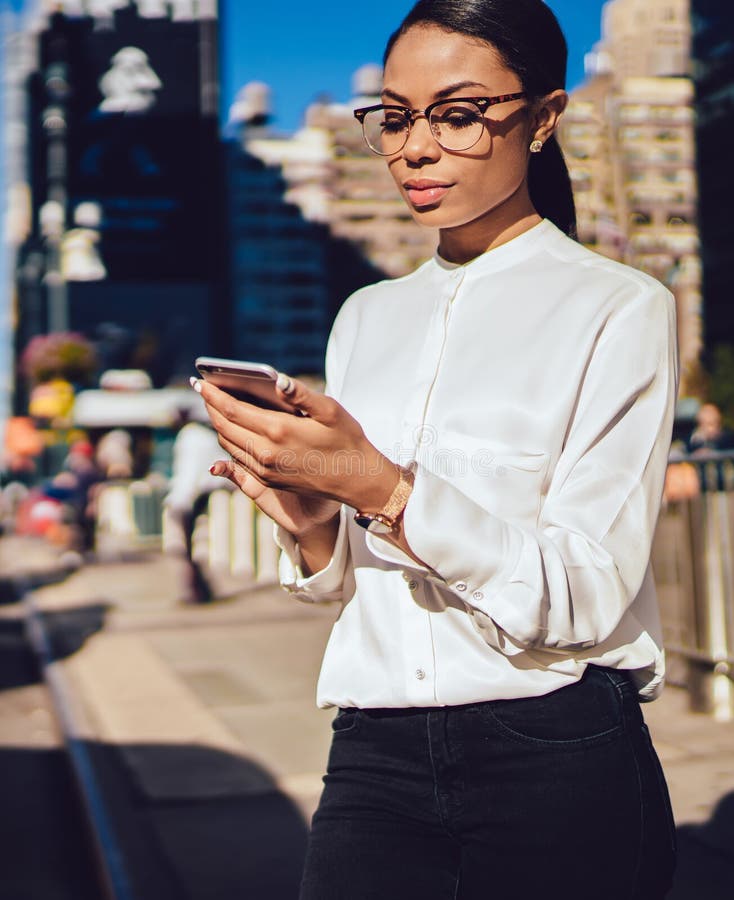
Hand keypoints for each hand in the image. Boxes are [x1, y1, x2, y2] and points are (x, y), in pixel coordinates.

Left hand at [194, 374, 399, 534]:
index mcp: (278, 431)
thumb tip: (277, 380)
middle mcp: (266, 453)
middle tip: (202, 390)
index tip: (199, 381)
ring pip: (228, 444)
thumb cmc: (347, 440)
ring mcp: (265, 470)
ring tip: (215, 407)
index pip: (233, 410)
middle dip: (210, 407)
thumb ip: (301, 394)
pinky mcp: (268, 481)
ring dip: (218, 424)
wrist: (356, 480)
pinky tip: (232, 430)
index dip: (213, 395)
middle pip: (225, 427)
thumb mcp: (330, 411)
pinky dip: (230, 441)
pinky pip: (238, 458)